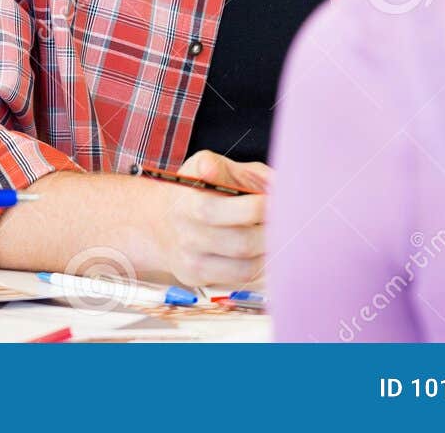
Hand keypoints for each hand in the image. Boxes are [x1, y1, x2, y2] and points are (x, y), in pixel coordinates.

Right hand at [150, 150, 271, 287]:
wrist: (159, 220)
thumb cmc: (194, 190)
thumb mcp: (205, 165)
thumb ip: (232, 169)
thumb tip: (266, 181)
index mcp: (188, 201)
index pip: (228, 210)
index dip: (259, 207)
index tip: (278, 200)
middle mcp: (186, 234)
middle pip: (242, 243)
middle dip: (271, 232)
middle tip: (286, 221)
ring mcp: (190, 260)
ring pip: (245, 266)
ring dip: (269, 250)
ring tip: (276, 234)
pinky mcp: (197, 277)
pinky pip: (240, 278)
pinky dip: (260, 264)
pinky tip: (262, 248)